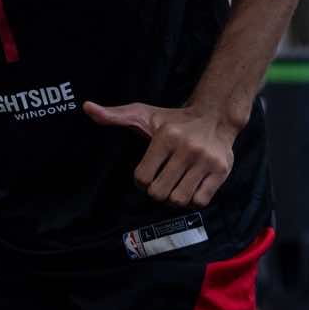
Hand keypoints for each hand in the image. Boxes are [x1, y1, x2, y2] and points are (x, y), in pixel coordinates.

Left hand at [83, 101, 239, 208]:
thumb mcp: (142, 113)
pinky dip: (192, 200)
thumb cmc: (173, 120)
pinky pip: (200, 201)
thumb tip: (87, 107)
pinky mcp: (221, 171)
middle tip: (160, 182)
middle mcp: (187, 148)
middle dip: (156, 192)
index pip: (143, 177)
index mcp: (166, 136)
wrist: (215, 117)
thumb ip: (114, 115)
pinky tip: (189, 187)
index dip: (140, 181)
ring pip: (179, 200)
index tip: (145, 175)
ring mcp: (206, 161)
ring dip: (173, 198)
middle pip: (159, 193)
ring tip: (174, 185)